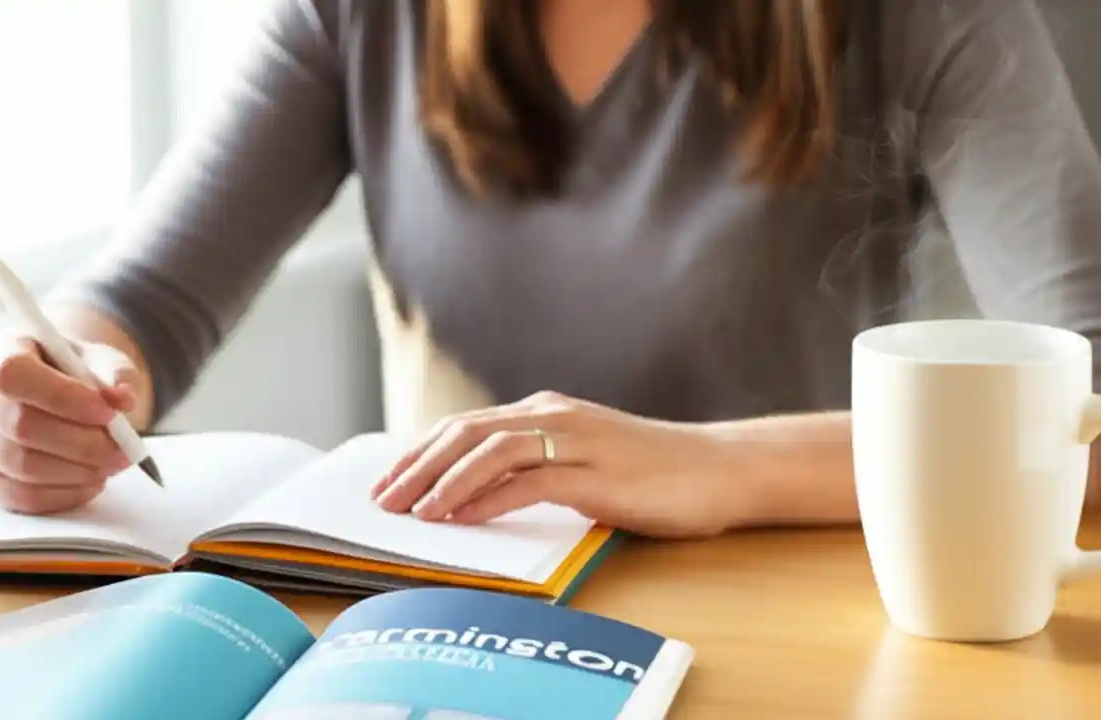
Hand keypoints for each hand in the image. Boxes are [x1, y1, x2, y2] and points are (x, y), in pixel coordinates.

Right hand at [0, 336, 139, 514]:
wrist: (58, 394)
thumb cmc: (76, 373)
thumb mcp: (102, 360)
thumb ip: (115, 375)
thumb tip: (121, 400)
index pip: (12, 374)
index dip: (63, 397)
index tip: (108, 412)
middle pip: (20, 426)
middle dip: (81, 443)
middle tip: (122, 450)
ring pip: (21, 466)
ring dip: (77, 472)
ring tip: (111, 464)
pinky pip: (20, 497)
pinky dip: (64, 495)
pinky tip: (91, 483)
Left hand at [370, 391, 744, 537]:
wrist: (720, 468)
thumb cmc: (652, 472)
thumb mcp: (582, 463)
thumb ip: (535, 469)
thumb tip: (476, 495)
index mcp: (545, 412)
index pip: (465, 426)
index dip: (419, 452)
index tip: (387, 480)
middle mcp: (552, 416)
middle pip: (465, 433)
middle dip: (415, 466)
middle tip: (381, 500)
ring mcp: (575, 440)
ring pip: (489, 450)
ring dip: (442, 481)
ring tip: (411, 511)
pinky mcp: (595, 472)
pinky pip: (528, 481)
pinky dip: (486, 499)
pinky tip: (460, 518)